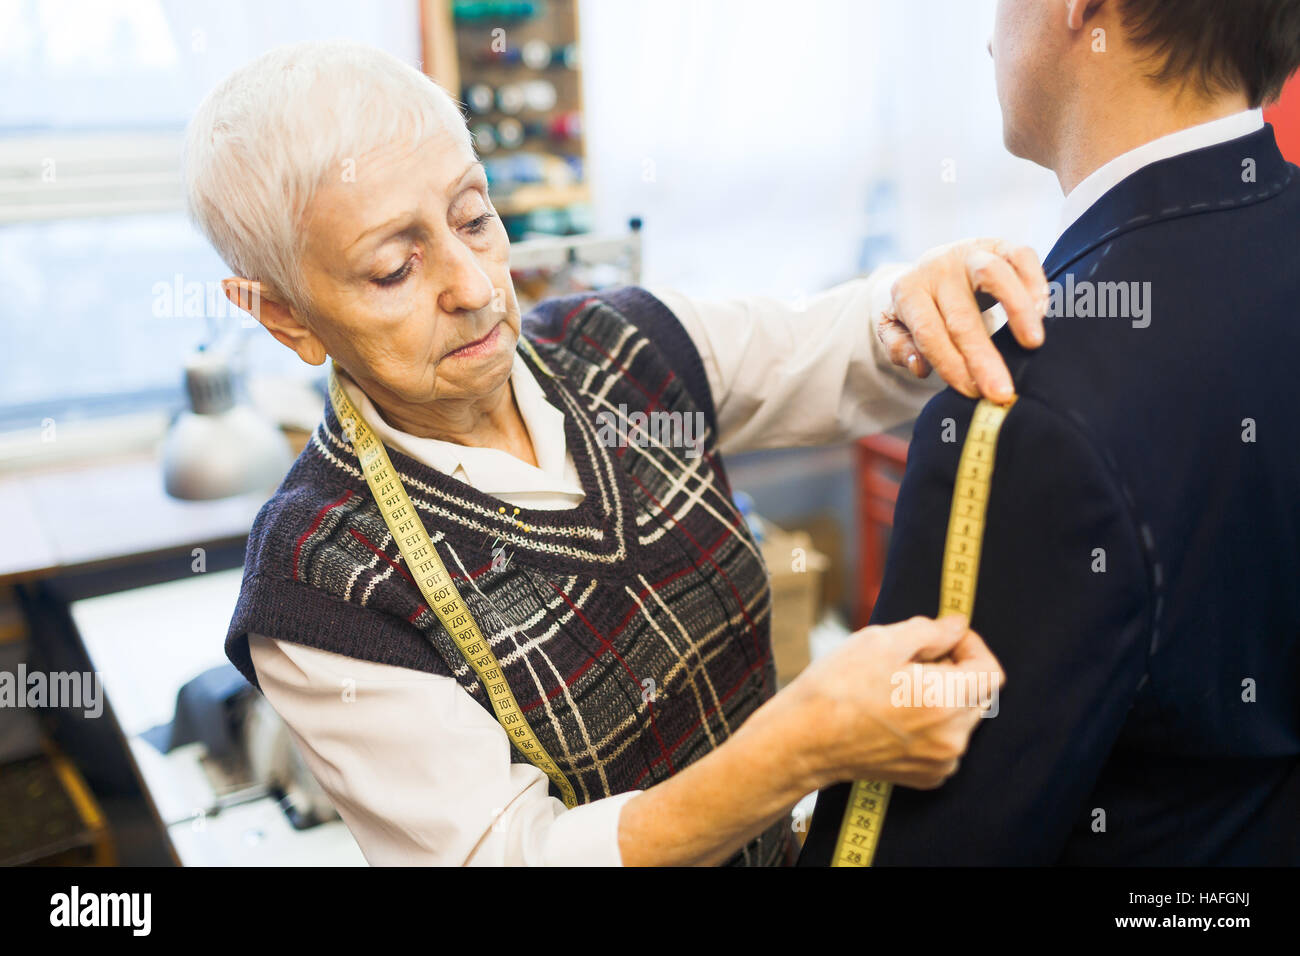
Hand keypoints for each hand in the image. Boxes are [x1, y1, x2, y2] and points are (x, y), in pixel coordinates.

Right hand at [783, 615, 1004, 789]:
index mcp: (946, 701)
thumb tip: (957, 626)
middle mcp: (952, 737)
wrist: (803, 740)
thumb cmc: (838, 688)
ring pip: (962, 717)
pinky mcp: (926, 776)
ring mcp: (941, 762)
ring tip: (898, 688)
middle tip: (914, 660)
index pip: (990, 671)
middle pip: (979, 695)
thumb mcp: (881, 641)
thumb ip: (931, 631)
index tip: (946, 639)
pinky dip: (931, 724)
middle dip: (956, 671)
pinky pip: (945, 741)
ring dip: (943, 697)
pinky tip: (896, 714)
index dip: (971, 647)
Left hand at [877, 239, 1049, 402]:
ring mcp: (969, 253)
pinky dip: (1034, 281)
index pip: (929, 333)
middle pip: (961, 316)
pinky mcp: (999, 244)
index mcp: (908, 292)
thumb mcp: (897, 328)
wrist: (934, 265)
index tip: (973, 393)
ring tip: (1032, 344)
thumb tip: (918, 367)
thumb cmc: (922, 307)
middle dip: (983, 358)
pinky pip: (1020, 255)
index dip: (951, 365)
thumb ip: (900, 348)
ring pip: (993, 274)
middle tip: (1003, 392)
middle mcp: (937, 269)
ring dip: (1016, 311)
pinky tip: (1042, 311)